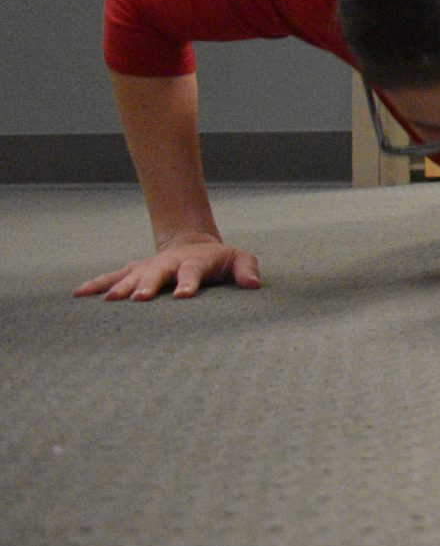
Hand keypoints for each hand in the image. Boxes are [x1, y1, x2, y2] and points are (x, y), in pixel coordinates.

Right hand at [73, 236, 261, 300]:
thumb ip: (247, 269)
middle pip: (157, 272)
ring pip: (132, 275)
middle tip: (139, 299)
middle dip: (148, 285)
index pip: (193, 271)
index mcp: (196, 261)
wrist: (193, 244)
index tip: (183, 296)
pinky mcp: (134, 271)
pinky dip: (96, 284)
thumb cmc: (219, 260)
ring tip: (108, 300)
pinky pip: (113, 277)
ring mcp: (149, 266)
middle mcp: (169, 263)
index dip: (188, 282)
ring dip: (120, 286)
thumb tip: (253, 285)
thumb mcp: (239, 259)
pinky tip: (78, 294)